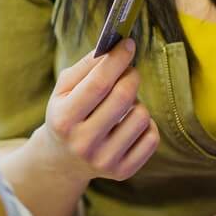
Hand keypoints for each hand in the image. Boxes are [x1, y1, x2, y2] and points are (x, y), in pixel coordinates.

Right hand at [33, 39, 159, 184]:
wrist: (62, 159)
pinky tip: (129, 124)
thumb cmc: (66, 113)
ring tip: (122, 104)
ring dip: (137, 101)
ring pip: (142, 115)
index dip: (117, 60)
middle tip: (128, 69)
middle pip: (123, 97)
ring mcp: (104, 161)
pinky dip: (145, 124)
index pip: (98, 84)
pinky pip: (152, 137)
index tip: (128, 44)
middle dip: (131, 75)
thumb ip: (86, 67)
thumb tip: (114, 47)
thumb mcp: (63, 89)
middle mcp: (83, 144)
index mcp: (64, 120)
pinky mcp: (123, 172)